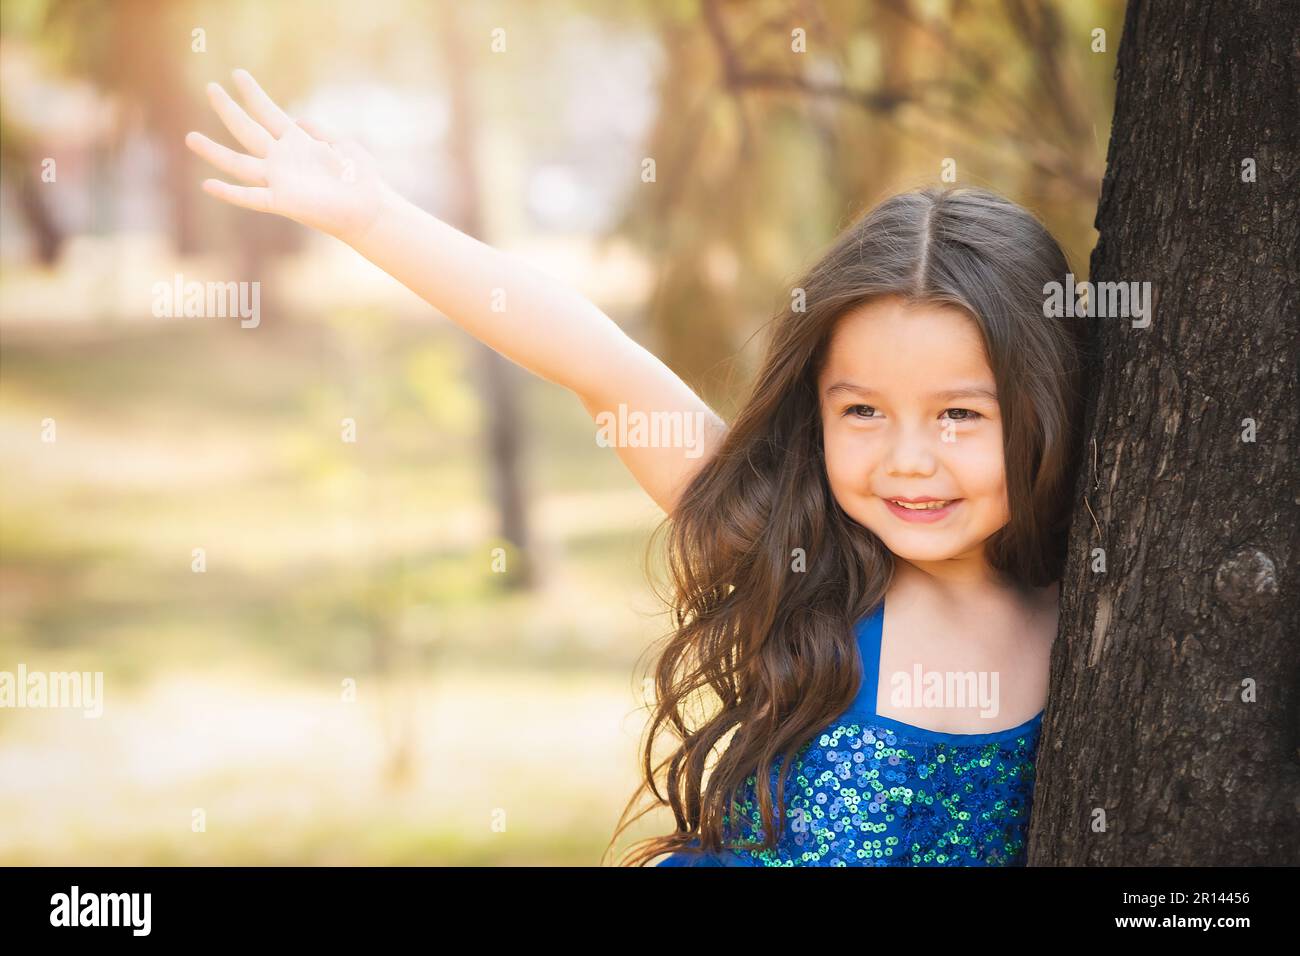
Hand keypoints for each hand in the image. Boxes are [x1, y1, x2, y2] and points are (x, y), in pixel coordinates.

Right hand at [185, 69, 393, 242]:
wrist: (370, 209)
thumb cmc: (361, 179)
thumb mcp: (343, 145)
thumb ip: (320, 130)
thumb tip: (298, 120)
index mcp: (298, 143)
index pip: (269, 113)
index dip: (253, 94)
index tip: (237, 73)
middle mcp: (283, 160)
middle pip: (248, 131)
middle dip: (229, 110)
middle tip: (209, 87)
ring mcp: (280, 181)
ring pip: (239, 164)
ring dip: (214, 152)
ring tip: (189, 137)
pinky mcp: (282, 202)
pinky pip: (251, 198)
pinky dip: (230, 193)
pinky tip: (207, 184)